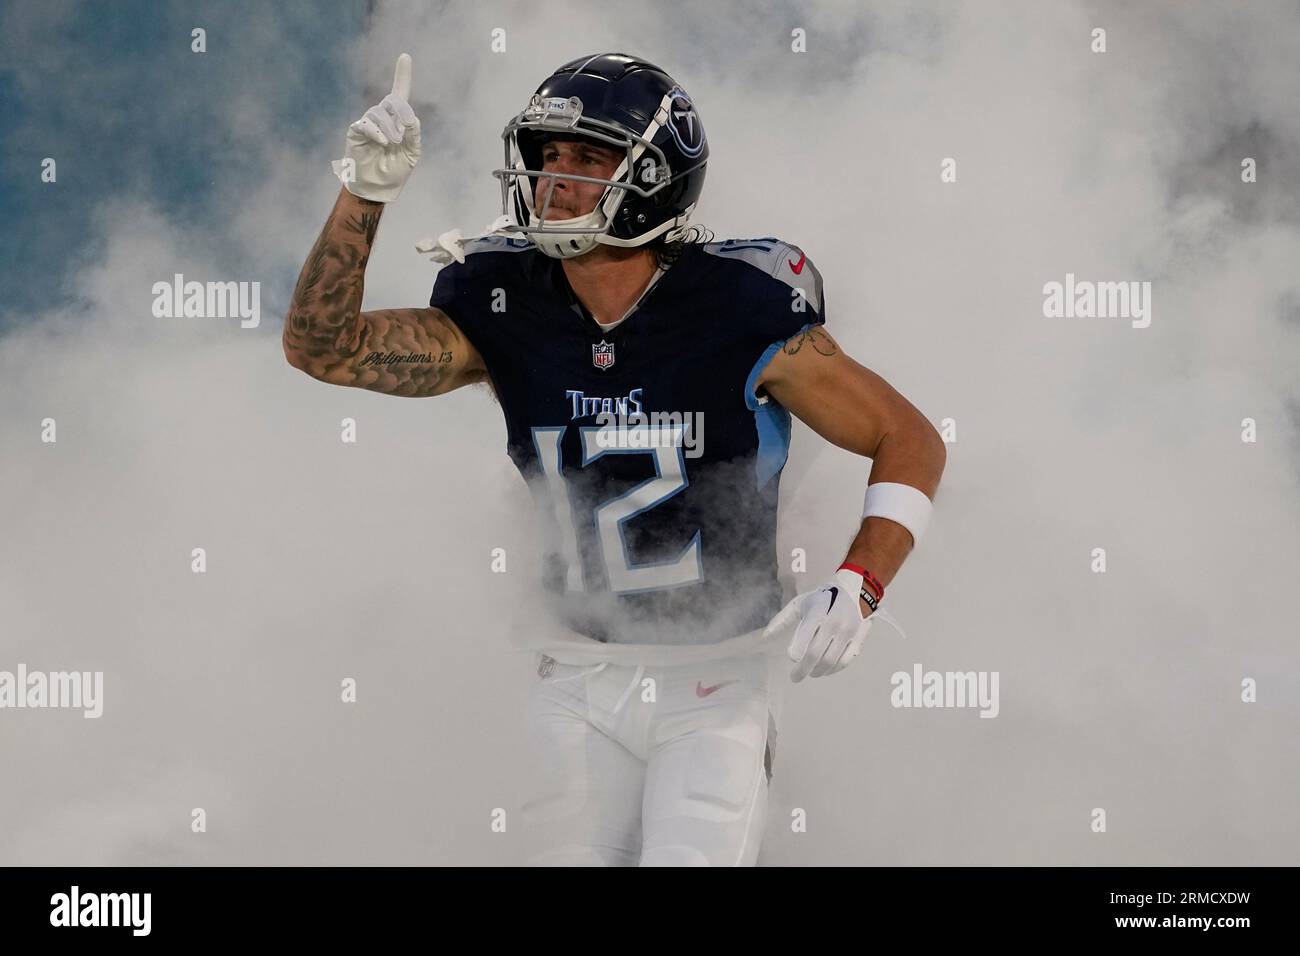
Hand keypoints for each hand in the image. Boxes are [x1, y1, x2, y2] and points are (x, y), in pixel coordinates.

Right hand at [332, 53, 421, 202]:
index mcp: (398, 121)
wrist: (378, 187)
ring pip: (380, 112)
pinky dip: (376, 131)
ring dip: (389, 128)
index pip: (400, 94)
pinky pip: (366, 123)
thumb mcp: (412, 153)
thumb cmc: (395, 171)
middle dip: (400, 114)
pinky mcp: (356, 132)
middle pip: (392, 100)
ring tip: (391, 144)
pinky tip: (382, 142)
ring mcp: (369, 124)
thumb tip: (410, 116)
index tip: (405, 56)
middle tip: (402, 136)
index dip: (402, 75)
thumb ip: (414, 134)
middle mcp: (383, 118)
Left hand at [763, 568, 874, 682]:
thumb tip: (765, 637)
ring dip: (818, 671)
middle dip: (803, 669)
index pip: (804, 638)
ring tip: (810, 672)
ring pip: (831, 661)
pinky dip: (833, 670)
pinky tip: (825, 670)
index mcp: (818, 612)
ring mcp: (848, 632)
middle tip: (795, 677)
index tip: (791, 658)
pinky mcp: (858, 639)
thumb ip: (782, 619)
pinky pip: (845, 661)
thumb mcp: (801, 603)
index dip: (795, 652)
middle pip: (816, 654)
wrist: (856, 590)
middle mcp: (834, 623)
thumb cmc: (822, 598)